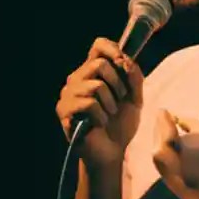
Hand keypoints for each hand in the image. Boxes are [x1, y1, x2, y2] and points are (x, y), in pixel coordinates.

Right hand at [55, 38, 144, 169]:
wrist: (112, 152)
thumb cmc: (121, 124)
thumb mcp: (135, 98)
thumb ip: (134, 77)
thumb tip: (126, 61)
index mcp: (93, 72)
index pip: (98, 46)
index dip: (113, 49)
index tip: (124, 63)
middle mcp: (77, 79)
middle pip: (99, 64)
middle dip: (118, 84)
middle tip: (119, 101)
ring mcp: (68, 94)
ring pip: (95, 85)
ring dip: (110, 103)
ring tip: (108, 115)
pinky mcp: (63, 110)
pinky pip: (88, 103)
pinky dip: (100, 115)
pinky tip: (99, 124)